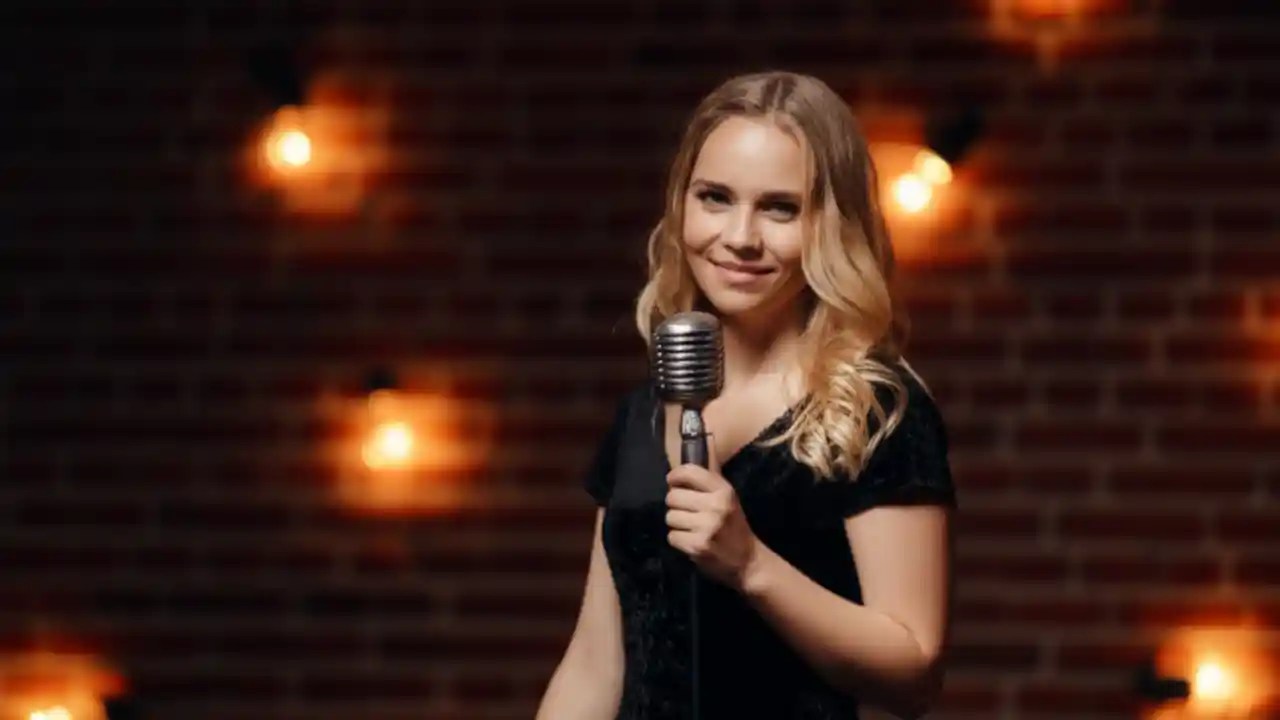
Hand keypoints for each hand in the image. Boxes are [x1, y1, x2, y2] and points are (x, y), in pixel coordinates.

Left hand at [664, 436, 761, 590]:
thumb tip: (694, 451)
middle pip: (672, 496)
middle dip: (676, 506)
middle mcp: (716, 506)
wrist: (748, 561)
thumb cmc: (734, 526)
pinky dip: (678, 541)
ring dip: (677, 524)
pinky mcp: (697, 546)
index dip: (675, 476)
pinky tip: (692, 542)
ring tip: (692, 528)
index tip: (673, 482)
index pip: (688, 471)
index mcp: (723, 490)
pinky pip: (672, 537)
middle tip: (688, 513)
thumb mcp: (728, 498)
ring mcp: (706, 527)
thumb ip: (709, 479)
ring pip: (670, 517)